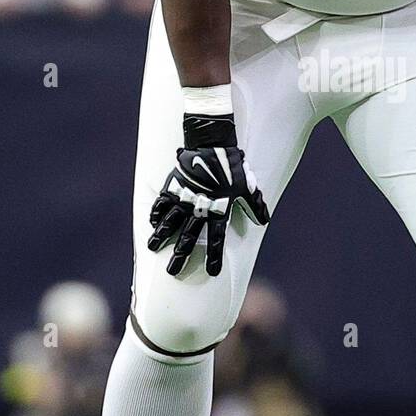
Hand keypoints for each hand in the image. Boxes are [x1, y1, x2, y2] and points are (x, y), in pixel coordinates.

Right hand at [148, 114, 268, 276]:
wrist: (212, 143)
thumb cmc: (233, 165)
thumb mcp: (248, 186)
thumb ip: (254, 205)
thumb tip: (264, 220)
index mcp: (218, 210)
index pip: (216, 239)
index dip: (214, 257)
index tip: (212, 272)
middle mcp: (199, 208)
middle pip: (188, 237)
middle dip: (180, 256)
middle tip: (173, 271)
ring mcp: (183, 197)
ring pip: (169, 222)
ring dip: (161, 236)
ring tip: (153, 248)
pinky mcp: (173, 186)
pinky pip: (161, 203)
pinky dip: (156, 213)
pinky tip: (152, 223)